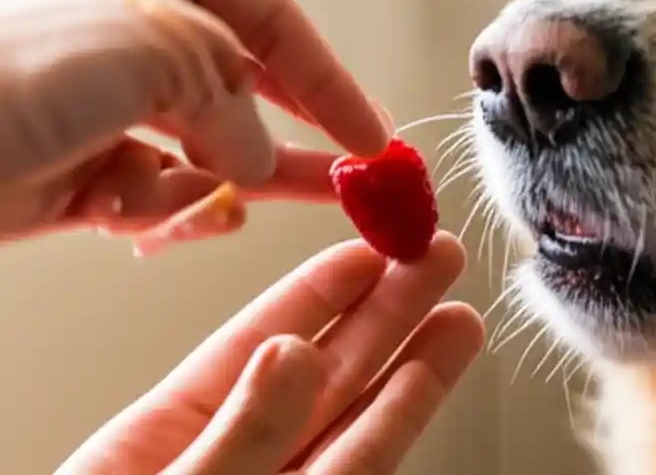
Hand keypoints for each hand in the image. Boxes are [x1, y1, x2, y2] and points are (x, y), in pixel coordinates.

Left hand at [0, 0, 390, 240]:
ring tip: (260, 204)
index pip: (274, 22)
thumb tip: (254, 161)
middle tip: (353, 179)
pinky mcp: (79, 165)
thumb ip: (239, 106)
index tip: (372, 136)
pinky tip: (160, 216)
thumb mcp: (168, 50)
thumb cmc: (15, 59)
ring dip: (228, 184)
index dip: (331, 83)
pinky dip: (167, 211)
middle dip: (293, 140)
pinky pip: (158, 193)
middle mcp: (134, 23)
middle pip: (246, 89)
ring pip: (206, 150)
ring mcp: (106, 98)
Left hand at [58, 235, 484, 474]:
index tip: (367, 247)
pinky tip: (428, 375)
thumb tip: (286, 354)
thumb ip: (229, 438)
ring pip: (352, 420)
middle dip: (380, 310)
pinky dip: (400, 419)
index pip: (245, 347)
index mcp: (153, 449)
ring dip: (409, 360)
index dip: (312, 291)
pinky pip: (361, 469)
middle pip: (313, 374)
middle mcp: (224, 470)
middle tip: (433, 254)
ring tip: (456, 308)